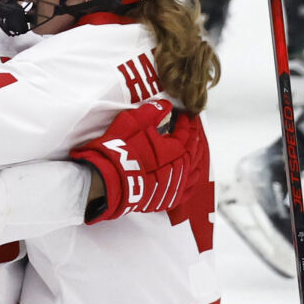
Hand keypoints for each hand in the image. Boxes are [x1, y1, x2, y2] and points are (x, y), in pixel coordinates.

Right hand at [72, 98, 209, 221]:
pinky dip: (190, 183)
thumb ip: (152, 111)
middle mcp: (179, 168)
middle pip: (193, 152)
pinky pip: (185, 192)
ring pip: (192, 171)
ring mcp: (173, 185)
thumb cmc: (120, 149)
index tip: (184, 116)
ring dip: (195, 158)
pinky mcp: (165, 199)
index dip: (186, 123)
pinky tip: (191, 177)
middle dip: (194, 138)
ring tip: (195, 150)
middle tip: (192, 129)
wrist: (108, 180)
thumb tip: (166, 105)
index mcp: (174, 149)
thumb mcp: (134, 121)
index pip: (186, 133)